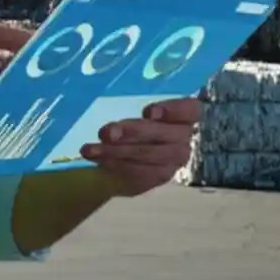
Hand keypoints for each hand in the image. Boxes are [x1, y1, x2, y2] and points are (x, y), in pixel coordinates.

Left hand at [79, 97, 200, 197]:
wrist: (138, 149)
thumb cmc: (141, 117)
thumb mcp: (140, 105)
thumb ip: (137, 103)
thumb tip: (111, 105)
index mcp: (187, 114)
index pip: (190, 110)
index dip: (172, 111)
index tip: (147, 112)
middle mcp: (186, 137)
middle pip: (164, 135)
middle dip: (133, 133)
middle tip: (106, 132)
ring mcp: (175, 160)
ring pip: (149, 155)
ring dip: (117, 152)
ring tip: (90, 149)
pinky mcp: (161, 176)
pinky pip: (141, 173)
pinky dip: (117, 165)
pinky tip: (98, 159)